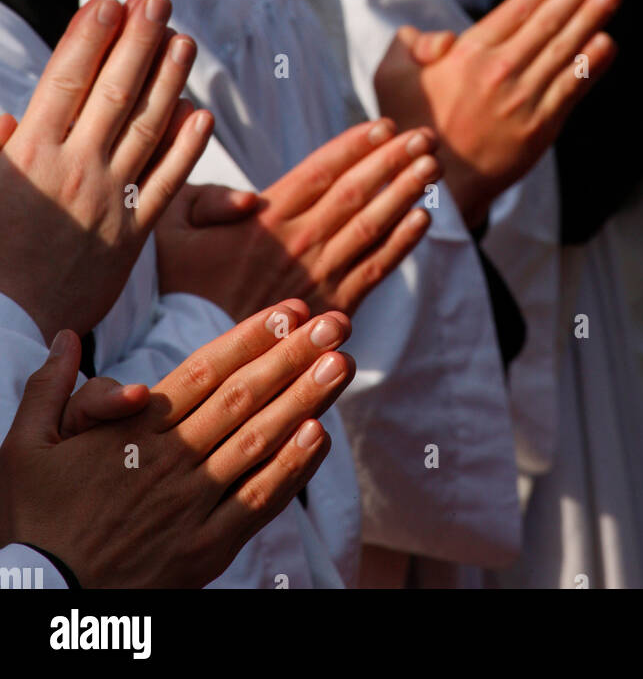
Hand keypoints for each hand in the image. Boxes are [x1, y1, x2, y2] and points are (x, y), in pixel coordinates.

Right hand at [0, 0, 213, 342]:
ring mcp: (108, 202)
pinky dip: (185, 149)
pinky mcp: (132, 235)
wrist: (6, 329)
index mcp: (29, 156)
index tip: (107, 3)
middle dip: (137, 43)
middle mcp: (73, 172)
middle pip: (113, 94)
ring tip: (184, 41)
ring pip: (146, 129)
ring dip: (168, 81)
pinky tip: (200, 116)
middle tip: (157, 1)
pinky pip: (166, 184)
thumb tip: (6, 111)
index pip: (65, 84)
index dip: (88, 40)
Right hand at [0, 301, 352, 587]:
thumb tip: (66, 336)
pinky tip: (320, 436)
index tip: (290, 309)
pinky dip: (291, 469)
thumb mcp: (24, 447)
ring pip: (258, 441)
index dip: (251, 336)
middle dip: (294, 355)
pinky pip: (256, 502)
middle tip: (336, 322)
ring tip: (342, 363)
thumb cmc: (33, 522)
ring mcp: (192, 506)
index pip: (205, 370)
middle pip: (243, 397)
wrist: (44, 602)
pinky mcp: (205, 549)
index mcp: (134, 432)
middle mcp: (171, 462)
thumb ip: (50, 388)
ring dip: (305, 399)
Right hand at [157, 119, 436, 317]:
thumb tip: (246, 197)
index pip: (320, 173)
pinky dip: (401, 243)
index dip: (355, 146)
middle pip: (355, 193)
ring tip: (432, 167)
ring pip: (372, 227)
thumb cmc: (177, 289)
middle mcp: (298, 244)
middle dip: (393, 161)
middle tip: (426, 137)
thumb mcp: (170, 234)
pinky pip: (374, 270)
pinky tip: (422, 219)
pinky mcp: (332, 309)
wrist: (192, 355)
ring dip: (405, 193)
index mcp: (264, 222)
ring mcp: (319, 277)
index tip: (385, 126)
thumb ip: (202, 202)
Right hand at [374, 0, 619, 225]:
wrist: (437, 187)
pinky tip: (608, 43)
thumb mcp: (391, 77)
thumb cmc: (411, 127)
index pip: (515, 10)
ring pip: (564, 50)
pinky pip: (571, 88)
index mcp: (467, 54)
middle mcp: (500, 71)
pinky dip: (591, 64)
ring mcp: (523, 99)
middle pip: (547, 22)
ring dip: (591, 18)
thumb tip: (443, 37)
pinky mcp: (540, 128)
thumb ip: (409, 44)